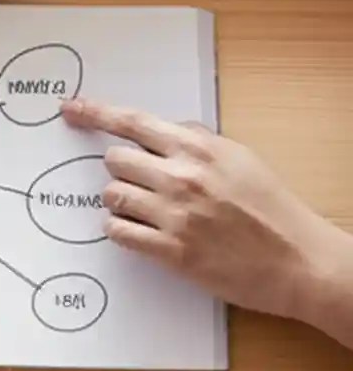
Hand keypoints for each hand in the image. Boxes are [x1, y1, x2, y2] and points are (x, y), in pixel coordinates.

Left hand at [61, 97, 348, 320]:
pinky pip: (117, 231)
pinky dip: (121, 230)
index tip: (70, 109)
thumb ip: (196, 142)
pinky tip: (140, 232)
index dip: (95, 113)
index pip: (133, 122)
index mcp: (199, 149)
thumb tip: (160, 133)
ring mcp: (175, 215)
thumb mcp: (240, 158)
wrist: (299, 261)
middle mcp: (183, 177)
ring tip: (147, 211)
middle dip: (122, 170)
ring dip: (120, 201)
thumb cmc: (271, 208)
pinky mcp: (171, 251)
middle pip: (114, 160)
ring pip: (111, 195)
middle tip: (145, 184)